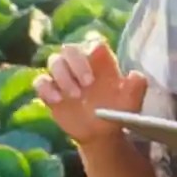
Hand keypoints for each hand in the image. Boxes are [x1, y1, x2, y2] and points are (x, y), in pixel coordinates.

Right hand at [33, 39, 147, 146]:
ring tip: (74, 96)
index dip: (92, 49)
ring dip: (62, 76)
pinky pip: (40, 82)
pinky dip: (46, 89)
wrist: (101, 133)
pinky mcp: (50, 91)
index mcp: (101, 61)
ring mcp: (63, 76)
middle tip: (87, 84)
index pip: (93, 43)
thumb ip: (136, 88)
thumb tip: (135, 75)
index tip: (98, 65)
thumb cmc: (117, 112)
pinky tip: (57, 100)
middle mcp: (80, 64)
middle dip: (76, 63)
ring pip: (54, 61)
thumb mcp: (131, 103)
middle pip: (70, 49)